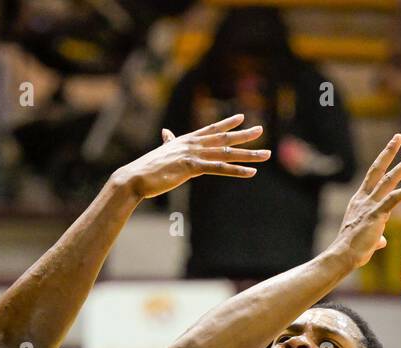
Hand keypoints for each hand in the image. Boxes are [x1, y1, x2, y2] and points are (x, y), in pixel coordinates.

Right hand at [112, 114, 270, 199]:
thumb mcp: (161, 152)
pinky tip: (251, 172)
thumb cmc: (147, 169)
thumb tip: (166, 133)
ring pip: (226, 153)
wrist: (135, 177)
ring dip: (248, 154)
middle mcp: (192, 144)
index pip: (211, 129)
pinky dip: (237, 171)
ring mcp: (193, 154)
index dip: (227, 123)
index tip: (241, 117)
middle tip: (261, 129)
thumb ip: (168, 143)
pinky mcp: (192, 167)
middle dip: (244, 135)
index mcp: (186, 140)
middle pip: (223, 138)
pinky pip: (219, 169)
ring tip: (266, 154)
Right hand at [332, 133, 400, 268]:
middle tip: (399, 136)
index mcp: (359, 201)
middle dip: (389, 152)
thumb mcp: (366, 239)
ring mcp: (370, 205)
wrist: (343, 256)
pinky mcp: (377, 214)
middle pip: (378, 169)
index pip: (371, 176)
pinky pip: (395, 198)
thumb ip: (376, 236)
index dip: (381, 161)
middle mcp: (364, 199)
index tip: (390, 149)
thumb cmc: (352, 250)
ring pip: (388, 179)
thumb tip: (381, 241)